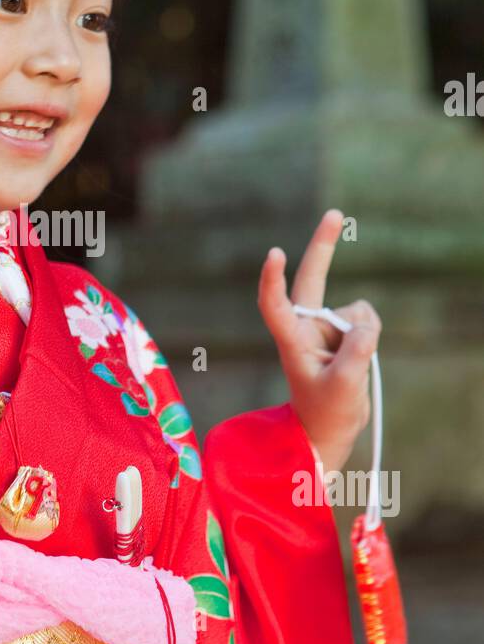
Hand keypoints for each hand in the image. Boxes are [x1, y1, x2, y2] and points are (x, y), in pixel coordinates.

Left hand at [257, 209, 381, 475]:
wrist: (327, 430)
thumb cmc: (325, 413)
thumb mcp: (344, 386)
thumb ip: (357, 350)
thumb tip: (365, 320)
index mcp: (291, 341)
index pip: (276, 305)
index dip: (273, 280)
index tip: (275, 254)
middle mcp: (305, 327)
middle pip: (312, 279)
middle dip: (323, 245)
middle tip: (334, 212)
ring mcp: (325, 327)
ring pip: (356, 313)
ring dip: (363, 334)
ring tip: (350, 369)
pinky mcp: (343, 331)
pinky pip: (366, 322)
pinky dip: (370, 337)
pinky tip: (359, 359)